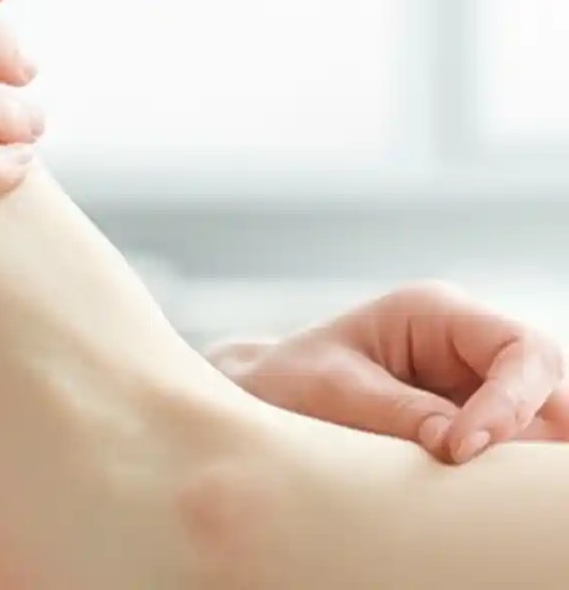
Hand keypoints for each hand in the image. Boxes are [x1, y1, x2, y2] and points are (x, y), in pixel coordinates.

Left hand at [207, 282, 568, 462]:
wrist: (260, 396)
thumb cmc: (287, 380)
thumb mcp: (331, 391)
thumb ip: (397, 412)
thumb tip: (460, 445)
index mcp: (434, 312)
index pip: (517, 348)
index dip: (511, 400)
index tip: (464, 449)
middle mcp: (465, 341)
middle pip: (543, 381)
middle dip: (529, 428)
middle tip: (488, 475)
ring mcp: (471, 382)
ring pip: (537, 418)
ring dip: (517, 453)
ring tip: (475, 484)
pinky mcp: (466, 420)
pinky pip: (508, 446)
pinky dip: (501, 468)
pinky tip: (472, 488)